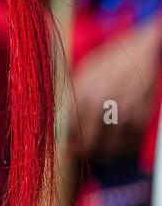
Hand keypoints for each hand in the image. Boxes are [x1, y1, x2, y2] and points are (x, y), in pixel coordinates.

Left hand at [71, 18, 161, 162]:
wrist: (141, 52)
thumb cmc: (110, 61)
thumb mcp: (85, 73)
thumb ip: (74, 96)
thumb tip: (63, 120)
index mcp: (83, 93)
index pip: (71, 128)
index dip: (69, 140)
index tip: (68, 147)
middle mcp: (102, 105)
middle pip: (90, 142)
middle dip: (85, 151)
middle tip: (82, 153)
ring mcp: (123, 113)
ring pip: (111, 147)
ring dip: (104, 153)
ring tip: (100, 152)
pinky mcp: (142, 118)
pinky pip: (130, 143)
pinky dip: (124, 148)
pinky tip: (118, 145)